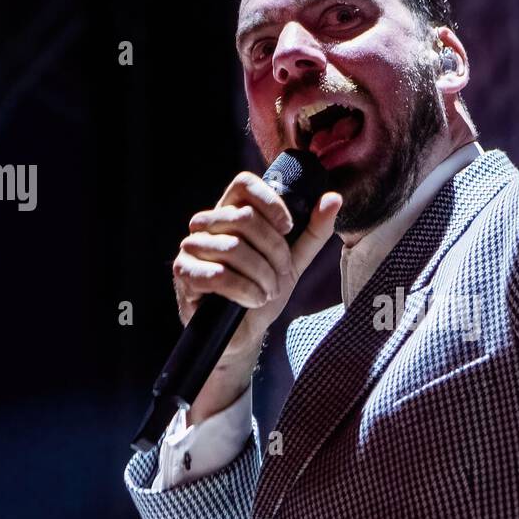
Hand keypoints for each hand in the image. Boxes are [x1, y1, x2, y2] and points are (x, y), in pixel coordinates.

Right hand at [173, 171, 341, 422]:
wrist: (246, 334)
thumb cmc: (263, 292)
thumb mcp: (294, 261)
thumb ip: (313, 231)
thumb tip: (334, 199)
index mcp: (231, 212)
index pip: (244, 183)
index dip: (270, 202)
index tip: (288, 229)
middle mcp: (207, 224)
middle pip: (244, 216)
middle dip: (273, 251)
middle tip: (279, 275)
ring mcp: (191, 247)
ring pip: (233, 246)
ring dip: (261, 275)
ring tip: (266, 292)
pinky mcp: (184, 274)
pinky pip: (217, 274)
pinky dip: (243, 291)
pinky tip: (251, 301)